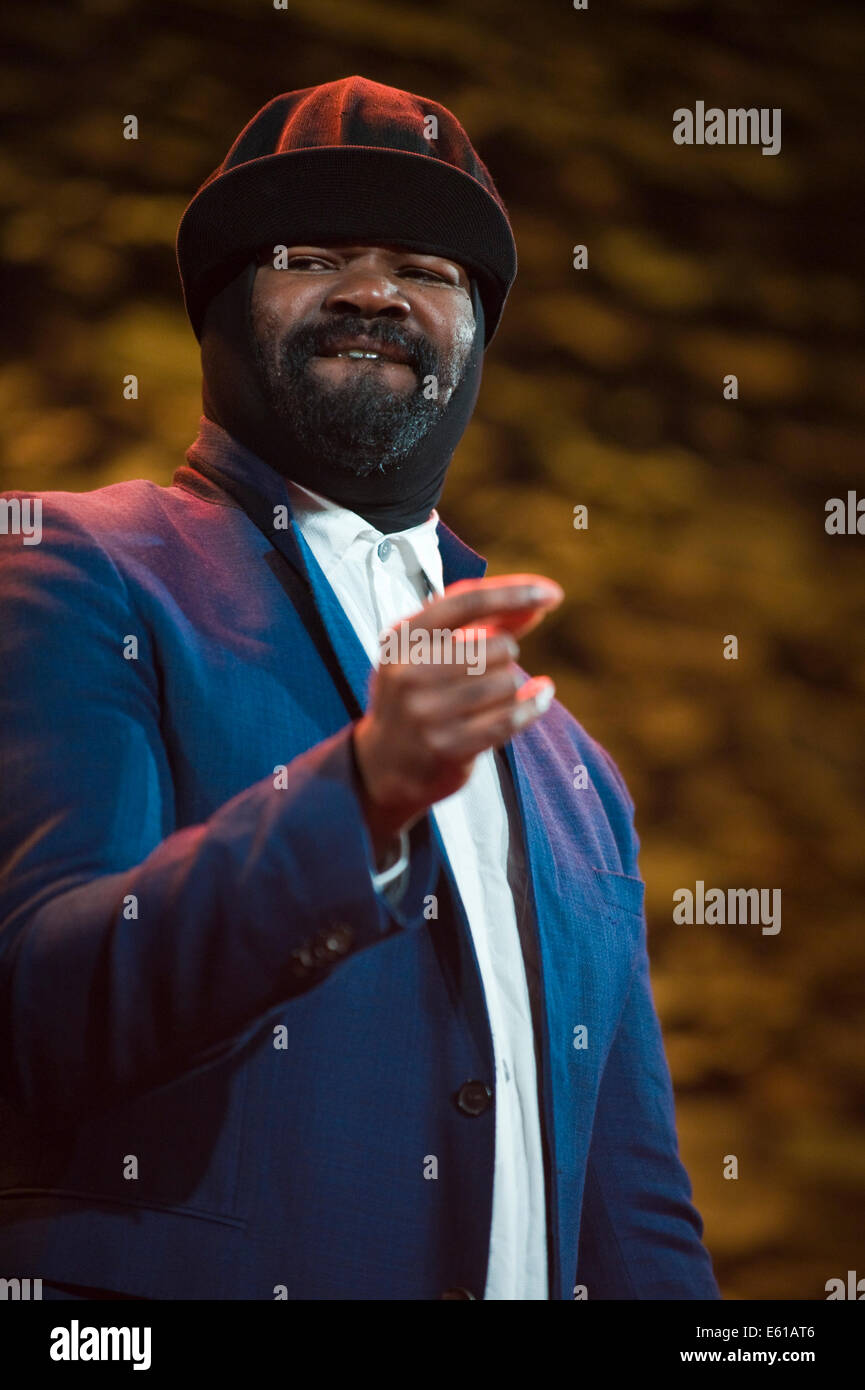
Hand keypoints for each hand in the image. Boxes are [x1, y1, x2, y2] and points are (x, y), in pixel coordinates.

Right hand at [352, 574, 563, 852]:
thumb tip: (540, 599)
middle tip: (487, 671)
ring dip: (510, 687)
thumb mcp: (434, 651)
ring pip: (506, 683)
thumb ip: (485, 622)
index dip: (513, 593)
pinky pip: (510, 718)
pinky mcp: (446, 747)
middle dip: (506, 656)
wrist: (384, 765)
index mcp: (402, 638)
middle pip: (497, 646)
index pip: (465, 602)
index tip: (551, 593)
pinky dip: (532, 705)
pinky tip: (539, 696)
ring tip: (488, 697)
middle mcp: (408, 672)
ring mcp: (425, 713)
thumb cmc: (420, 695)